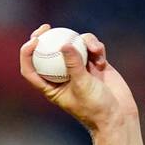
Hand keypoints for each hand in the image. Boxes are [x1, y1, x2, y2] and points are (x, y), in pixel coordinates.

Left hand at [20, 24, 136, 132]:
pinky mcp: (95, 65)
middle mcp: (63, 76)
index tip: (33, 41)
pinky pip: (91, 48)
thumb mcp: (83, 86)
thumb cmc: (95, 108)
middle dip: (45, 38)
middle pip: (48, 53)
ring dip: (83, 42)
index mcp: (51, 87)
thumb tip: (64, 44)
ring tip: (94, 49)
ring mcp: (79, 69)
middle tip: (46, 27)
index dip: (27, 54)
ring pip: (74, 46)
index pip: (31, 69)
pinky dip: (96, 48)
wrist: (118, 116)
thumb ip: (74, 64)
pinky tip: (102, 58)